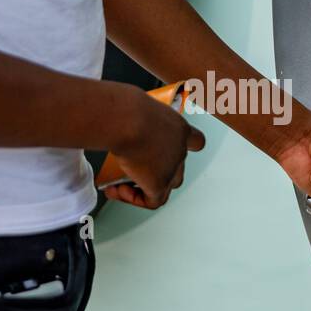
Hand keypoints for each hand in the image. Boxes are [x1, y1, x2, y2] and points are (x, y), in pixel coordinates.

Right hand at [103, 89, 205, 209]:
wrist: (127, 120)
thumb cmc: (127, 109)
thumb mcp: (136, 109)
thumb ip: (136, 120)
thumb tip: (120, 123)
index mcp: (177, 128)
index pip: (194, 141)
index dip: (187, 148)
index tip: (176, 149)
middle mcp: (179, 149)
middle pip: (177, 169)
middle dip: (156, 172)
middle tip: (132, 169)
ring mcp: (172, 168)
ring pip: (166, 187)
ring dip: (144, 188)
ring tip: (120, 184)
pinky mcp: (159, 184)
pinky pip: (151, 201)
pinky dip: (133, 198)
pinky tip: (115, 190)